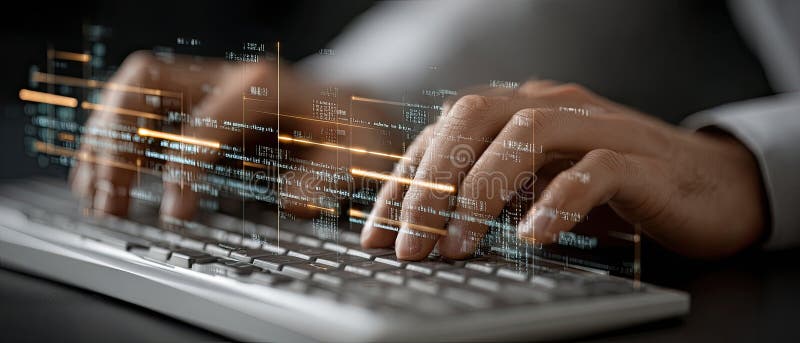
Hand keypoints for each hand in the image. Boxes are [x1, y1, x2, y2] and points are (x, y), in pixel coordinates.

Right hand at [70, 51, 382, 219]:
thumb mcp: (360, 153)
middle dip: (117, 137)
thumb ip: (330, 176)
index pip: (203, 118)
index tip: (176, 209)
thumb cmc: (357, 128)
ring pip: (131, 93)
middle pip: (144, 82)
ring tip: (94, 194)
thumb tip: (293, 200)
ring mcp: (207, 87)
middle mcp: (226, 77)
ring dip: (104, 140)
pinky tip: (104, 179)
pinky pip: (140, 113)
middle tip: (109, 194)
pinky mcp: (197, 105)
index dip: (184, 165)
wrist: (357, 104)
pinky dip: (115, 143)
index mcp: (264, 84)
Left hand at [361, 81, 766, 258]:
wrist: (711, 185)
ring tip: (456, 245)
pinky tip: (532, 236)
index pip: (445, 133)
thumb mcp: (538, 185)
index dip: (404, 182)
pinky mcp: (640, 160)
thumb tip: (423, 228)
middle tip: (408, 244)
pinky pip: (594, 173)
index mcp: (519, 109)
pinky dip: (557, 202)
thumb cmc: (614, 189)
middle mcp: (552, 106)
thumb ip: (490, 191)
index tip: (377, 233)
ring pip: (526, 137)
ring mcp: (597, 127)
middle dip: (431, 184)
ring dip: (481, 193)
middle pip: (474, 121)